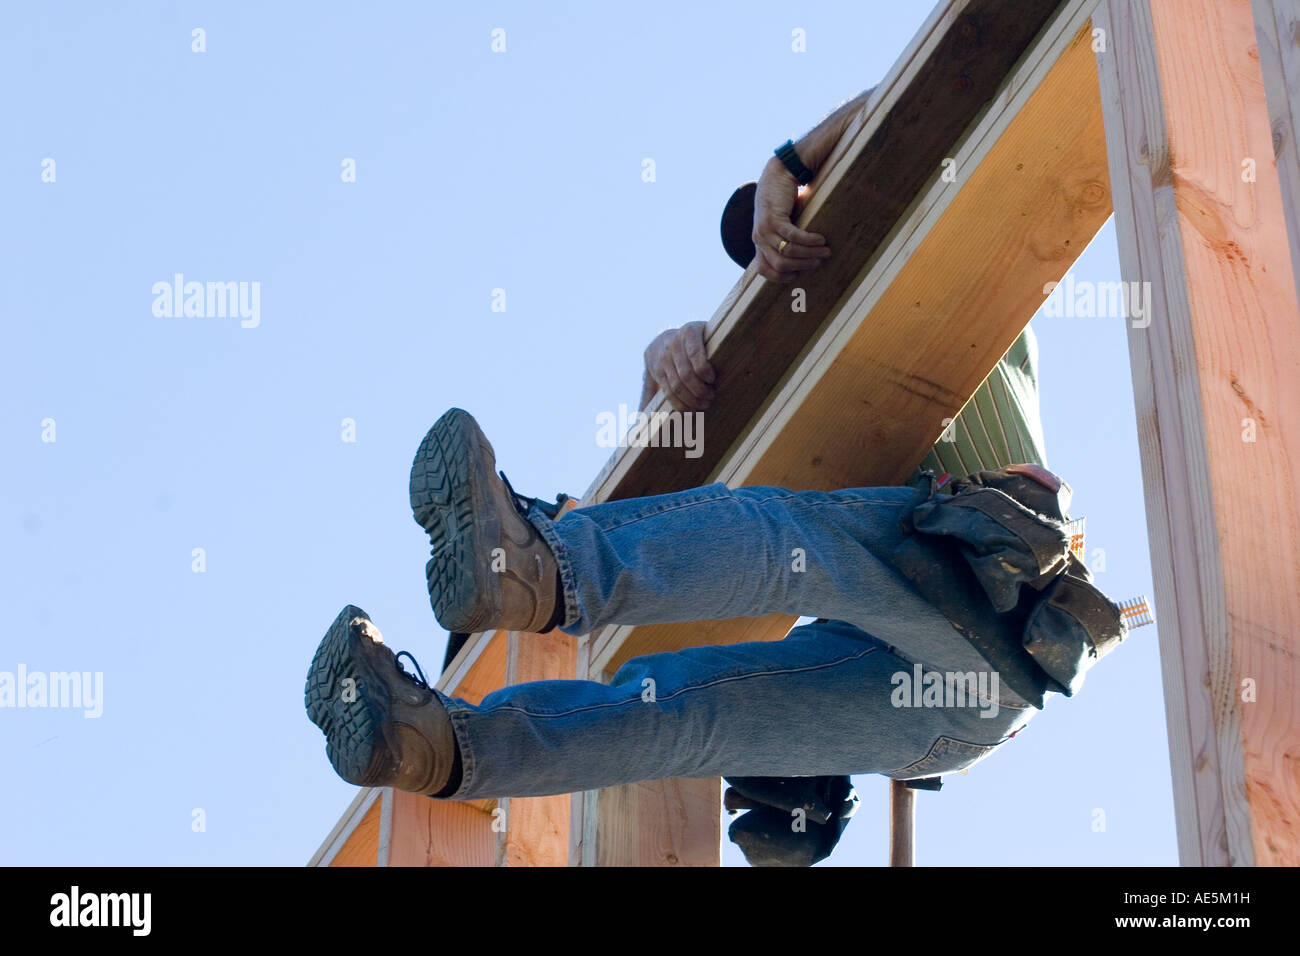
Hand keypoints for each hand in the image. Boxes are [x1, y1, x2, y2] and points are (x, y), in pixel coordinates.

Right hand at [644, 321, 714, 411]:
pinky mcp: (656, 373)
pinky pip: (668, 392)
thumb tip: (738, 353)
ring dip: (691, 400)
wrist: (664, 339)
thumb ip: (716, 346)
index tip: (712, 379)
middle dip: (700, 390)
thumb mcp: (705, 335)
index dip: (704, 370)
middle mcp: (672, 344)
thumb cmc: (696, 340)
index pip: (695, 353)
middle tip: (711, 397)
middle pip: (686, 374)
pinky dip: (680, 404)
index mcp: (688, 332)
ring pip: (676, 386)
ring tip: (704, 404)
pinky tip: (690, 410)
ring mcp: (662, 359)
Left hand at [752, 157, 830, 281]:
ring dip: (810, 254)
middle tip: (821, 260)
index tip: (800, 273)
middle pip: (781, 265)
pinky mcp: (774, 218)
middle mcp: (758, 239)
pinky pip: (793, 237)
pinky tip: (821, 239)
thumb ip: (786, 240)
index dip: (782, 276)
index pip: (764, 270)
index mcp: (759, 243)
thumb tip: (807, 259)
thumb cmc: (784, 200)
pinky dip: (808, 241)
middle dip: (803, 265)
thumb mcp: (781, 224)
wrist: (779, 172)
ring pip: (788, 253)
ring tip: (825, 250)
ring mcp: (764, 229)